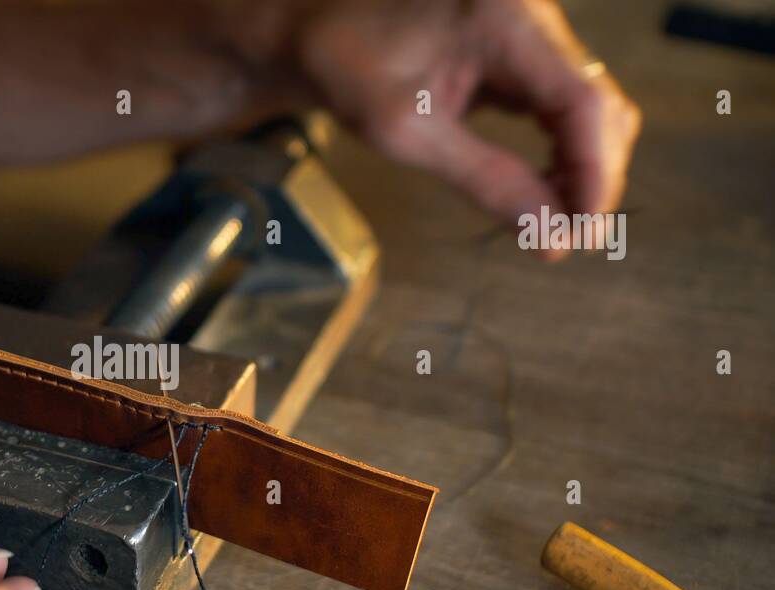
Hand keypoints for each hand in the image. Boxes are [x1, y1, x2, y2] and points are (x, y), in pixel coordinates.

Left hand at [299, 0, 640, 234]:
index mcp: (502, 20)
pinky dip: (561, 147)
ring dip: (580, 165)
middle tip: (566, 241)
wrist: (317, 30)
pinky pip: (561, 99)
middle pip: (597, 101)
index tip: (583, 234)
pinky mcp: (519, 45)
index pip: (582, 99)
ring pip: (587, 103)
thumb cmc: (346, 70)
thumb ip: (484, 179)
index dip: (595, 172)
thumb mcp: (406, 133)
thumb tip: (551, 236)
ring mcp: (528, 27)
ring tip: (554, 224)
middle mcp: (529, 14)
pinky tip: (541, 190)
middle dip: (592, 175)